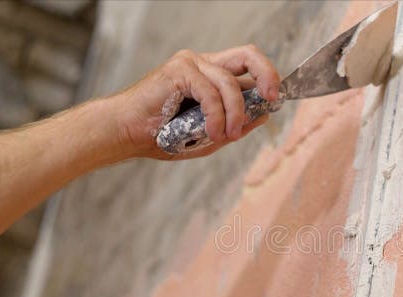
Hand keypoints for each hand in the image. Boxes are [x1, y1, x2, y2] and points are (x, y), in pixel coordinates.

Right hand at [111, 46, 280, 159]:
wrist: (126, 134)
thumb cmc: (163, 135)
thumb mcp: (209, 135)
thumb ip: (236, 124)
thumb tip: (263, 115)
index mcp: (212, 75)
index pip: (249, 65)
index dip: (268, 78)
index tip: (276, 102)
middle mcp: (204, 64)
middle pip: (248, 55)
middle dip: (268, 75)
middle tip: (272, 100)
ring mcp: (191, 64)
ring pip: (230, 83)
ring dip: (235, 114)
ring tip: (228, 136)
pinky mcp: (178, 70)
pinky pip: (210, 92)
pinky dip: (216, 115)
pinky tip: (211, 132)